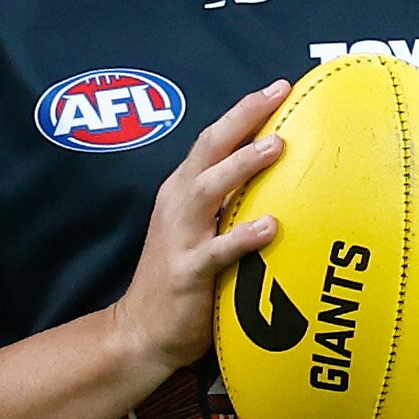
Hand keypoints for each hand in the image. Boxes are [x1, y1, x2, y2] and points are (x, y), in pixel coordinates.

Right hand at [111, 81, 289, 372]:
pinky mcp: (186, 273)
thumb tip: (279, 181)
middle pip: (208, 150)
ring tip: (277, 147)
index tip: (280, 86)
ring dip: (243, 165)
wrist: (139, 331)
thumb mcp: (200, 231)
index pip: (213, 140)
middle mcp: (178, 206)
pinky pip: (216, 251)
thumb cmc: (182, 278)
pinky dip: (242, 237)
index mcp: (183, 192)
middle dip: (243, 119)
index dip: (244, 111)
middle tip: (279, 95)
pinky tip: (271, 227)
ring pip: (209, 190)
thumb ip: (228, 204)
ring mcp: (180, 238)